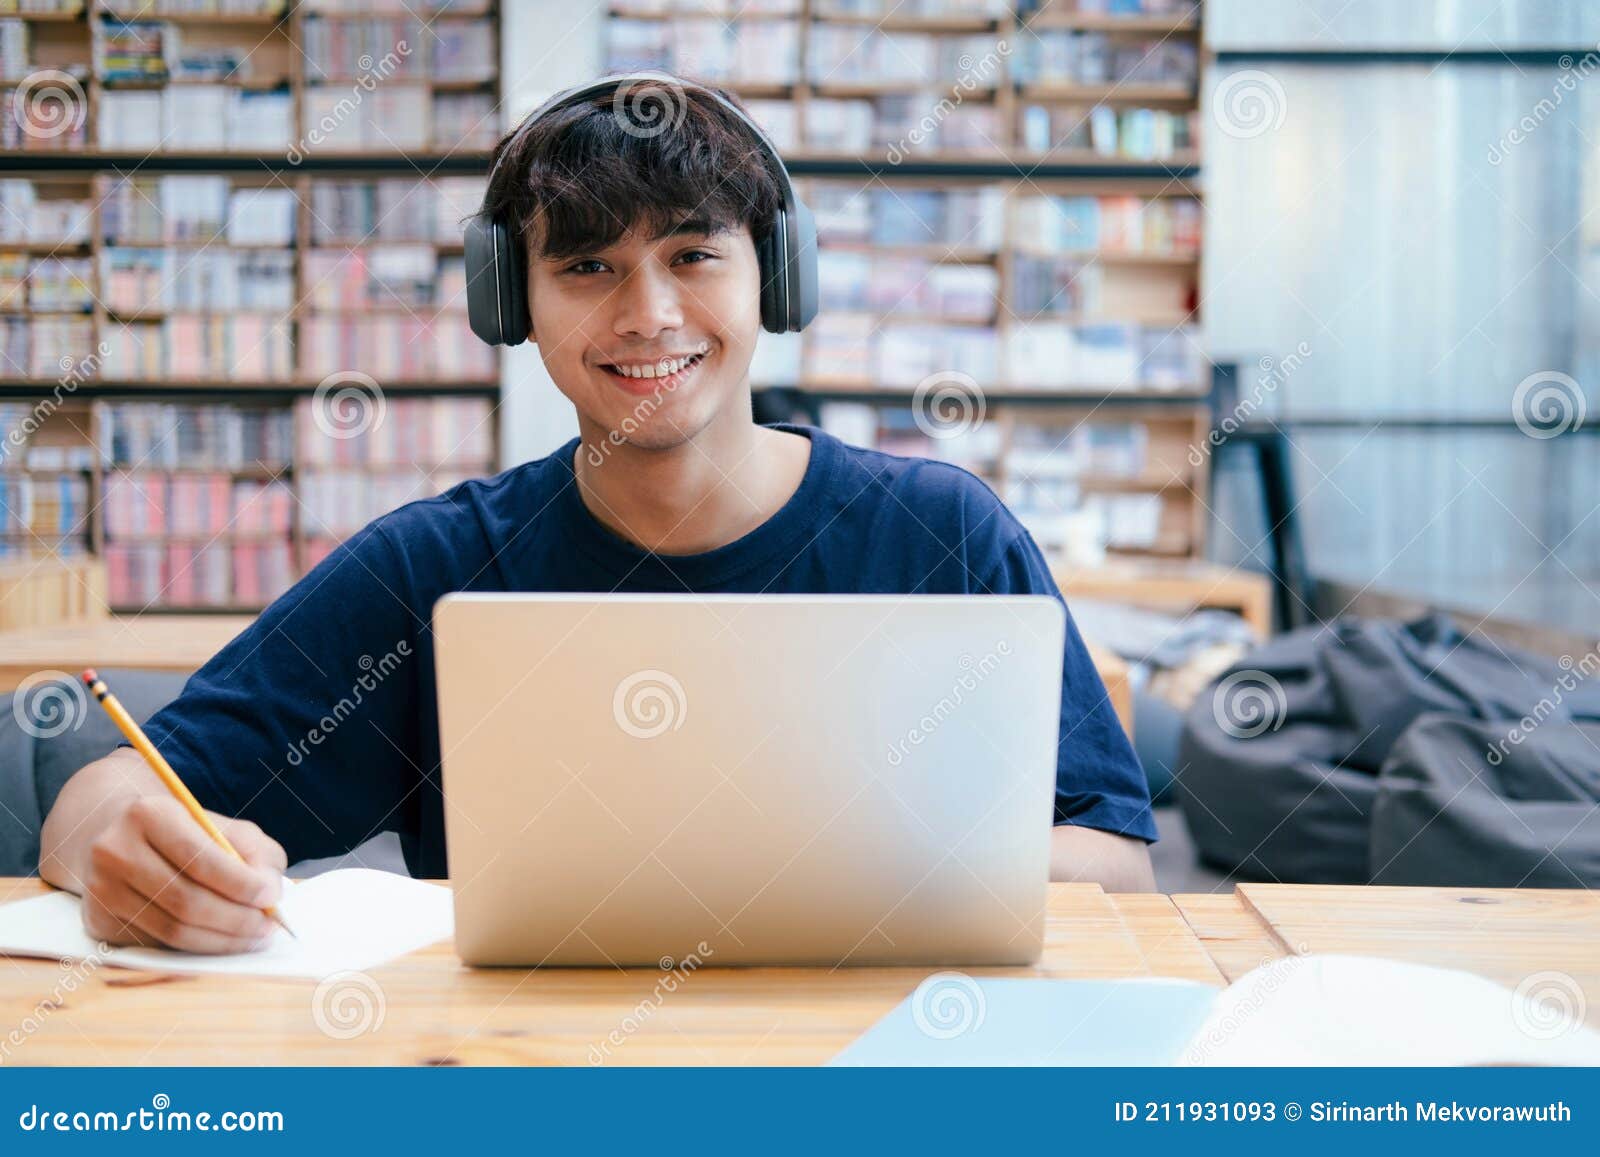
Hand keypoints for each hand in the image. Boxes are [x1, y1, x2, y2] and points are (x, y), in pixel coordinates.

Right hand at [80, 795, 287, 953]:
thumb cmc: (185, 832)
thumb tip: (270, 893)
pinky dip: (196, 947)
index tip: (272, 897)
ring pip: (172, 931)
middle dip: (237, 920)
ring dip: (222, 941)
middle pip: (186, 901)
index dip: (240, 884)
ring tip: (253, 937)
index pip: (199, 858)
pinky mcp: (98, 920)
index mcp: (148, 814)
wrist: (119, 836)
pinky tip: (220, 939)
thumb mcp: (223, 827)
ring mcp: (101, 889)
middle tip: (268, 927)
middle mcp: (114, 850)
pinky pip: (157, 944)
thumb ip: (255, 852)